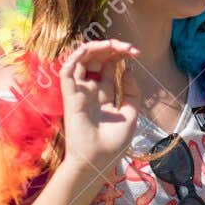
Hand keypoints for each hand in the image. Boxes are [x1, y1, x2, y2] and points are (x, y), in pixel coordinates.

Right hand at [60, 39, 139, 178]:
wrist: (98, 159)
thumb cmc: (113, 142)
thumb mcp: (130, 114)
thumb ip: (131, 92)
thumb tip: (128, 69)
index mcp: (104, 95)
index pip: (109, 67)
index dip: (120, 56)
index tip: (135, 53)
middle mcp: (91, 90)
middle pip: (97, 60)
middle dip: (111, 48)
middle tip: (128, 47)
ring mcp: (79, 91)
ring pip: (82, 60)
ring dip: (96, 47)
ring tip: (112, 44)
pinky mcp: (70, 95)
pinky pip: (68, 70)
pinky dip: (77, 56)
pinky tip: (92, 48)